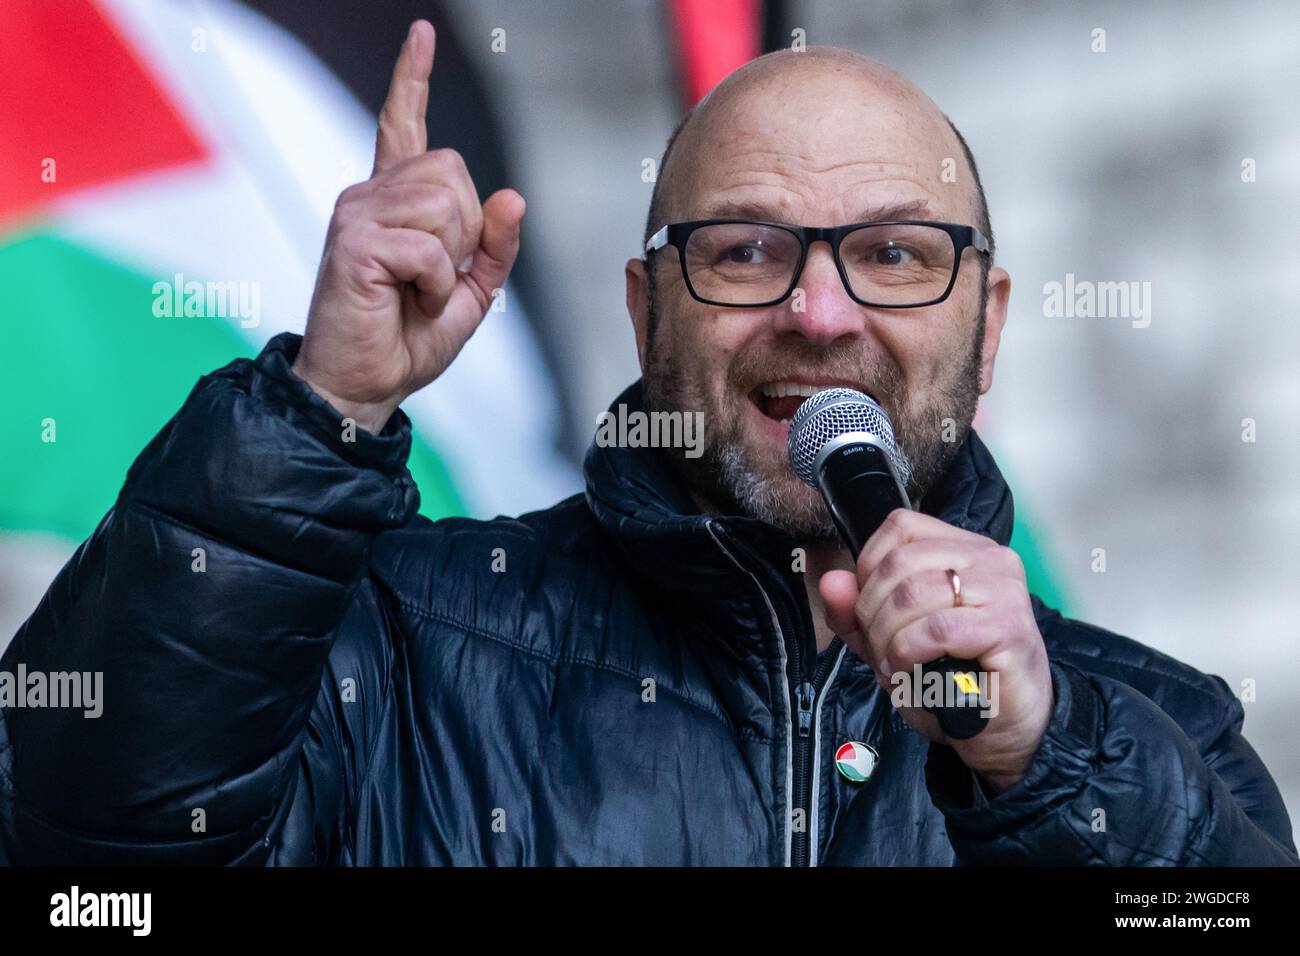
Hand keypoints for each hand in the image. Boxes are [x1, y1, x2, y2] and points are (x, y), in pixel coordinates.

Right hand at [292, 20, 525, 432]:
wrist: (366, 385)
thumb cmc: (408, 338)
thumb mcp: (471, 292)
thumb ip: (495, 247)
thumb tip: (514, 196)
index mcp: (395, 202)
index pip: (402, 125)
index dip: (412, 79)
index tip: (421, 34)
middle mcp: (370, 196)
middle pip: (453, 170)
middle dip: (467, 230)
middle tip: (437, 276)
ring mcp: (357, 214)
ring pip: (447, 204)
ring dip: (452, 262)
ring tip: (419, 291)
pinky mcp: (353, 242)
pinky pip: (432, 248)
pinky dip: (438, 285)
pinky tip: (410, 301)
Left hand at [820, 509, 1053, 793]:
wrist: (1005, 727)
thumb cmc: (952, 678)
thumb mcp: (891, 639)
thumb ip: (856, 612)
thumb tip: (830, 582)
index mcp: (964, 547)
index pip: (900, 526)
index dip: (868, 567)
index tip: (869, 611)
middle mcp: (989, 557)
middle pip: (898, 562)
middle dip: (871, 612)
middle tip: (879, 650)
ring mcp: (1003, 588)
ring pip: (912, 594)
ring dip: (887, 638)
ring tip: (893, 665)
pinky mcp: (1008, 626)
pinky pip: (936, 629)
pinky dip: (908, 653)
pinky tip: (909, 670)